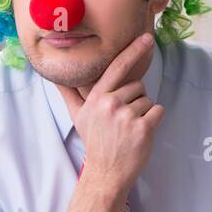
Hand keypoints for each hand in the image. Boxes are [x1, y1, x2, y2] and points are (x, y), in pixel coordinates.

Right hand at [74, 31, 164, 194]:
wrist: (106, 172)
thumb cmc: (95, 142)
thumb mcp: (78, 116)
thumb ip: (69, 94)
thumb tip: (54, 78)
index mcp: (96, 98)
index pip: (117, 68)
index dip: (133, 51)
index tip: (146, 38)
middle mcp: (110, 104)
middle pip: (137, 86)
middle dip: (135, 100)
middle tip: (123, 120)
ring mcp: (127, 116)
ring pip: (148, 99)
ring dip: (143, 112)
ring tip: (129, 128)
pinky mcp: (143, 128)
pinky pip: (158, 111)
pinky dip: (154, 120)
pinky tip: (140, 133)